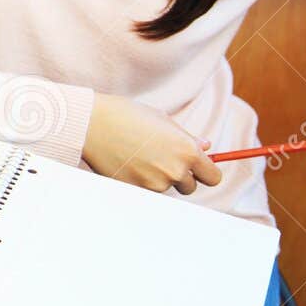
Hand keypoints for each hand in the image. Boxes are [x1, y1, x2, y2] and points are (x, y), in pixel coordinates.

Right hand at [82, 93, 222, 195]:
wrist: (92, 122)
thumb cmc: (127, 115)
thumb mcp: (163, 120)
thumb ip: (186, 137)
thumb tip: (205, 146)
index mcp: (188, 151)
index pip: (213, 177)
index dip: (205, 171)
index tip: (195, 167)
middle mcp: (175, 171)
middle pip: (189, 187)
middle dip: (180, 176)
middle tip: (160, 158)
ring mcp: (154, 184)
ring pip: (165, 187)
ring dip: (157, 177)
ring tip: (138, 155)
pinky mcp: (135, 190)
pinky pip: (145, 190)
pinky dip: (140, 181)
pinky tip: (127, 162)